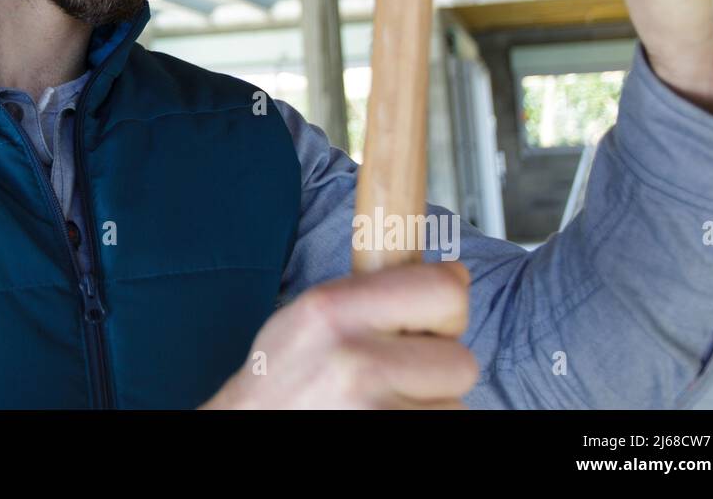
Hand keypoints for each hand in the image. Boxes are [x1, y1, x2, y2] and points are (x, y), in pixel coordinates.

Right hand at [199, 261, 476, 408]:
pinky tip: (383, 417)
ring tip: (379, 400)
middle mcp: (354, 359)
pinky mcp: (388, 436)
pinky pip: (444, 425)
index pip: (443, 289)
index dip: (448, 305)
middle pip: (461, 360)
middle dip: (436, 369)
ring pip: (454, 404)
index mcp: (332, 309)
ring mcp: (373, 409)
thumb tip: (452, 276)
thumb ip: (371, 293)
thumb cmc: (282, 379)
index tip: (435, 317)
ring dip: (426, 404)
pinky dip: (418, 422)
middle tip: (395, 373)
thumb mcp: (310, 315)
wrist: (252, 424)